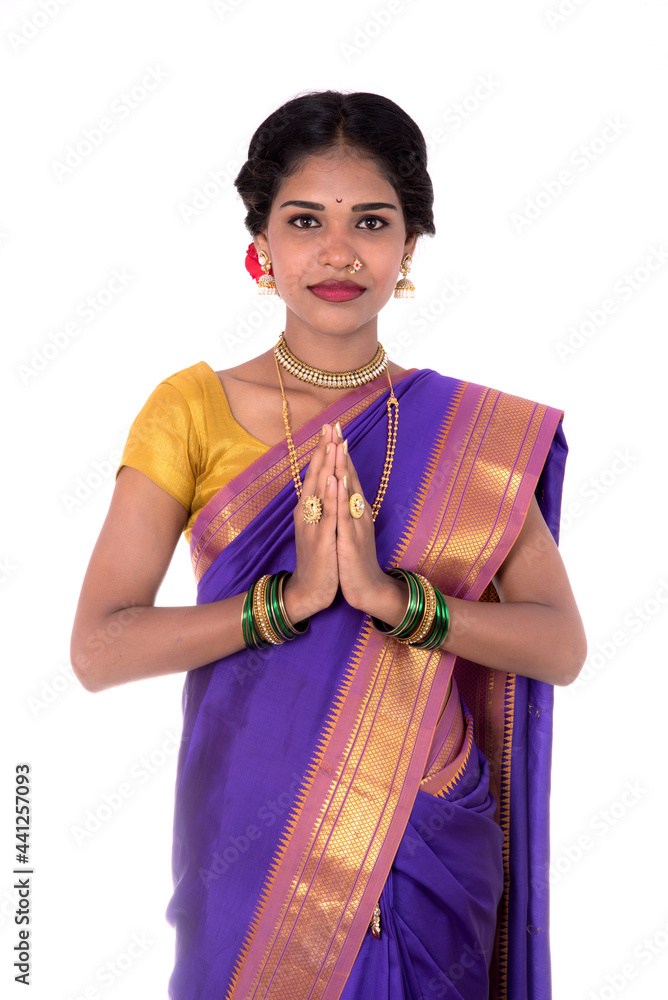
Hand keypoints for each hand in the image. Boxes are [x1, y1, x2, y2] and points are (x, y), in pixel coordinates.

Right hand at [282, 423, 339, 621]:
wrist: (309, 590)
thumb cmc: (317, 558)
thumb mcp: (318, 527)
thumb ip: (320, 506)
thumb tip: (325, 484)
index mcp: (308, 508)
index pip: (316, 473)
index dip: (323, 450)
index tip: (330, 427)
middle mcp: (307, 512)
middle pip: (315, 475)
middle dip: (324, 449)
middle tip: (330, 424)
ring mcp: (313, 525)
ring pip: (319, 490)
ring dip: (326, 465)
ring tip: (331, 442)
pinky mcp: (321, 540)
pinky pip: (326, 513)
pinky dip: (329, 495)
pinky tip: (332, 479)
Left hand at [334, 433, 407, 625]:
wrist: (367, 588)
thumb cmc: (355, 559)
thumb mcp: (350, 529)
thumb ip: (348, 509)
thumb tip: (343, 489)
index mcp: (355, 509)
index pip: (347, 476)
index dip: (341, 453)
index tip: (335, 430)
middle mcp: (358, 512)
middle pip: (349, 476)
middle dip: (341, 451)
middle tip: (336, 425)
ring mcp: (355, 524)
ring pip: (348, 491)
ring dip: (343, 466)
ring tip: (337, 443)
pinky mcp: (350, 540)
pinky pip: (344, 514)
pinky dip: (341, 496)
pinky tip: (338, 480)